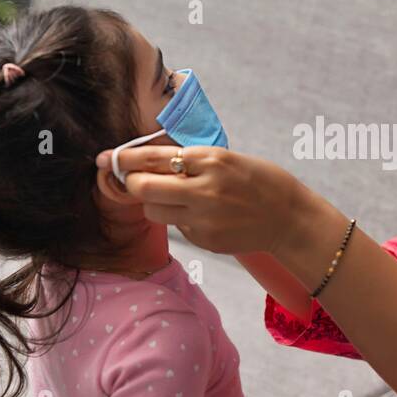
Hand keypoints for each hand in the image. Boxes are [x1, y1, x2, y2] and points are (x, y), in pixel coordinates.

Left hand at [96, 144, 307, 256]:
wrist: (289, 218)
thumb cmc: (259, 182)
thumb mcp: (228, 159)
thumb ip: (191, 161)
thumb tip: (148, 161)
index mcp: (211, 160)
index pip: (154, 156)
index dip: (125, 158)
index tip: (107, 158)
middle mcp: (204, 188)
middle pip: (143, 187)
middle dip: (130, 183)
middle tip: (130, 180)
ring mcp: (203, 217)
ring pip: (154, 210)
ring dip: (154, 203)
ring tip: (174, 198)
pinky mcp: (204, 239)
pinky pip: (177, 227)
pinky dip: (181, 219)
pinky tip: (204, 216)